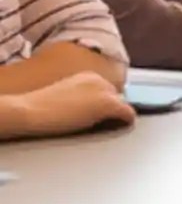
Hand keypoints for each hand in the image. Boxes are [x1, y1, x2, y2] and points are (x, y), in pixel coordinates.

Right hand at [7, 72, 134, 138]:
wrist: (31, 110)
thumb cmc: (40, 108)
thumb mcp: (65, 96)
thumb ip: (81, 97)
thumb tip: (91, 108)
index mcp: (88, 76)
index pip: (107, 90)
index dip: (104, 105)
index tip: (102, 114)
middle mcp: (100, 79)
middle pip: (117, 97)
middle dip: (111, 109)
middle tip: (103, 123)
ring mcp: (106, 91)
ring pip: (122, 105)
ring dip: (116, 115)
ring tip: (106, 126)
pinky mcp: (109, 104)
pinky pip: (128, 113)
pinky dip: (127, 120)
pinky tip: (122, 126)